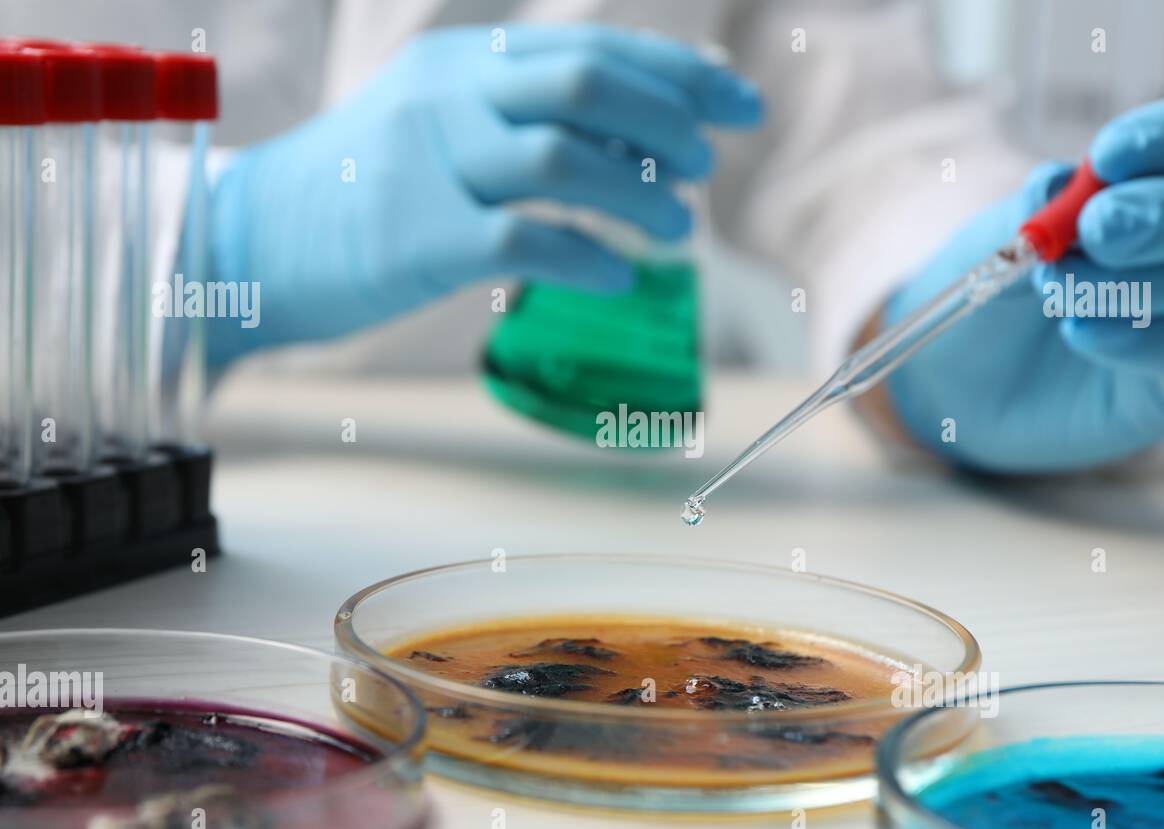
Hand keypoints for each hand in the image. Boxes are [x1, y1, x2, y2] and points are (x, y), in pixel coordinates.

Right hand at [207, 24, 761, 366]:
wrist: (254, 243)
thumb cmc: (367, 195)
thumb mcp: (441, 128)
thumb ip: (525, 122)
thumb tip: (641, 144)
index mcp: (465, 62)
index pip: (594, 46)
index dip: (679, 73)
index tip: (739, 106)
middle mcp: (450, 96)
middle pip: (586, 84)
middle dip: (668, 121)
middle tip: (707, 166)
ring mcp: (430, 162)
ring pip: (563, 158)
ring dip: (640, 194)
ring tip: (678, 229)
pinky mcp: (418, 236)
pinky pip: (525, 239)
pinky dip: (587, 257)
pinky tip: (619, 276)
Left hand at [881, 83, 1163, 471]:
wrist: (949, 379)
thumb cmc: (989, 292)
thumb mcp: (998, 238)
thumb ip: (1041, 204)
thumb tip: (1074, 179)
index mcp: (1160, 179)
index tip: (1109, 156)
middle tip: (1096, 231)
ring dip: (1128, 281)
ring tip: (1053, 288)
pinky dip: (1134, 339)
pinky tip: (1077, 333)